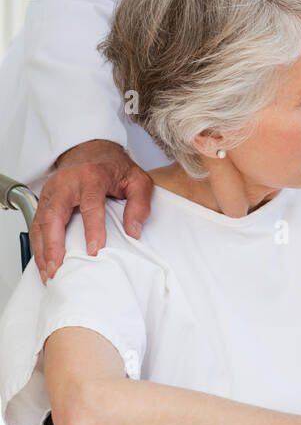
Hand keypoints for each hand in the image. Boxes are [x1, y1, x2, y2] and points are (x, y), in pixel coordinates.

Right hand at [30, 140, 153, 283]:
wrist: (92, 151)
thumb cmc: (114, 168)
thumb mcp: (138, 180)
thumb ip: (140, 204)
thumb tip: (133, 231)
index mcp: (92, 176)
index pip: (91, 205)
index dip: (92, 230)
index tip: (95, 252)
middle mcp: (67, 182)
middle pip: (55, 215)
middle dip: (54, 245)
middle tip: (58, 269)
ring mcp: (52, 190)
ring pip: (41, 222)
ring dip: (42, 250)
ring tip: (48, 273)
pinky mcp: (44, 198)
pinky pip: (37, 223)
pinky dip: (38, 245)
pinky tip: (44, 262)